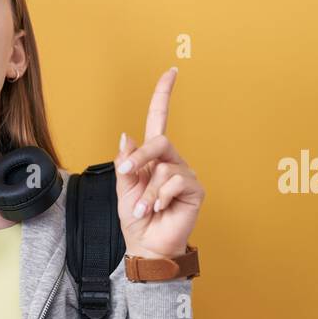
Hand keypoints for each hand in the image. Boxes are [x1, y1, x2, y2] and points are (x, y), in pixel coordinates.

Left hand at [115, 67, 205, 259]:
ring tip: (144, 209)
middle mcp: (171, 161)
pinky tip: (159, 209)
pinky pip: (176, 181)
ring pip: (163, 168)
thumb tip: (127, 134)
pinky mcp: (195, 189)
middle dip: (140, 159)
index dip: (164, 96)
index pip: (159, 121)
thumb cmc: (135, 220)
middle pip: (159, 141)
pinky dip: (160, 197)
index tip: (171, 72)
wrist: (147, 246)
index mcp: (153, 158)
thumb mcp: (123, 189)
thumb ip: (126, 163)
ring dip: (147, 192)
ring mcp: (185, 174)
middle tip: (127, 177)